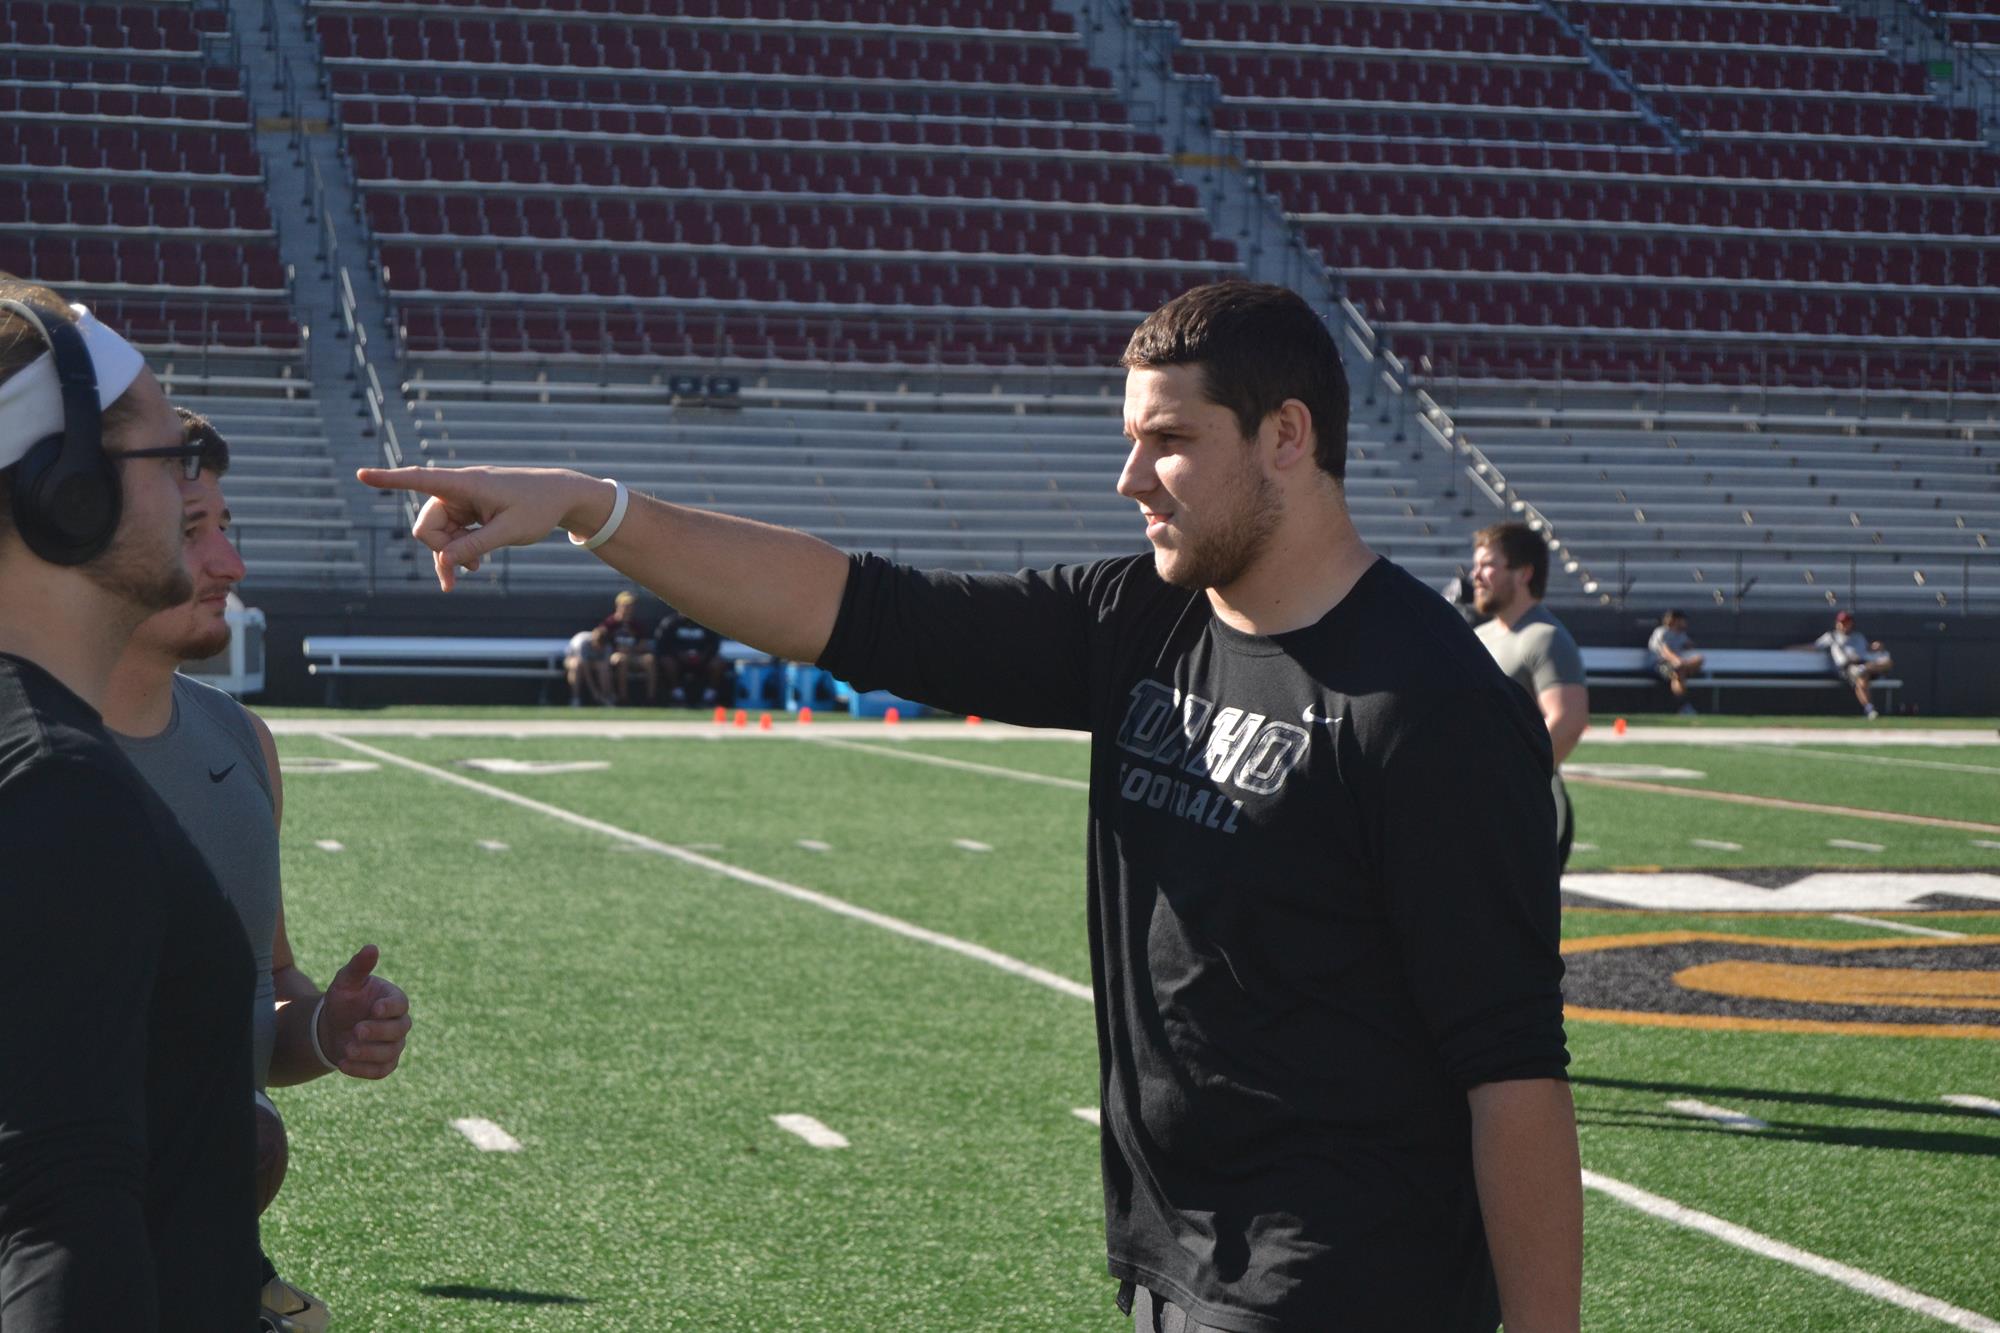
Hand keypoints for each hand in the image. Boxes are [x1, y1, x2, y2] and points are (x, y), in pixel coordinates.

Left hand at [316, 944, 411, 1078]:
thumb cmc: (344, 1000)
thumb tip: (371, 947)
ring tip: (346, 1049)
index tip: (373, 1010)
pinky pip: (381, 1071)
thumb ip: (359, 967)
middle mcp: (399, 1022)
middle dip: (378, 1032)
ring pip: (390, 1052)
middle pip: (399, 1030)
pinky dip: (363, 1070)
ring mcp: (394, 1044)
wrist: (332, 1027)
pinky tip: (343, 1064)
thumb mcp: (346, 981)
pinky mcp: (385, 1063)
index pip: (401, 1004)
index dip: (389, 1008)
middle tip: (356, 1031)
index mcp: (393, 1000)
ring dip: (369, 1053)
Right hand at [357, 465, 611, 590]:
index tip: (361, 474)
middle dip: (440, 551)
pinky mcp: (468, 511)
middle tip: (461, 575)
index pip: (420, 479)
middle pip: (427, 525)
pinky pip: (451, 534)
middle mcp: (458, 490)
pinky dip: (459, 550)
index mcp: (465, 484)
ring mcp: (462, 501)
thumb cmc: (537, 507)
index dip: (390, 480)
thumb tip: (444, 560)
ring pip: (438, 534)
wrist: (560, 497)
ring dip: (451, 554)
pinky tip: (474, 564)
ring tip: (475, 569)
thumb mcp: (509, 531)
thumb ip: (475, 545)